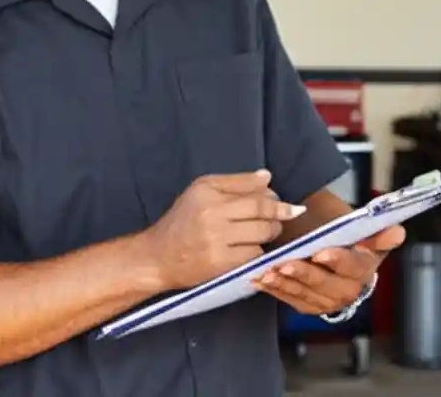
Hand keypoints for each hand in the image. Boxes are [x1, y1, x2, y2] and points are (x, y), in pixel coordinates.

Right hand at [146, 169, 304, 289]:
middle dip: (279, 213)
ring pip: (263, 232)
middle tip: (283, 216)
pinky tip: (251, 249)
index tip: (281, 201)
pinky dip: (258, 252)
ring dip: (271, 233)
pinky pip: (255, 254)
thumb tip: (267, 177)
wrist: (157, 257)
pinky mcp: (221, 263)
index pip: (253, 189)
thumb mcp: (201, 192)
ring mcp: (217, 239)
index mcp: (207, 190)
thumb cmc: (182, 222)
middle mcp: (212, 212)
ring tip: (265, 232)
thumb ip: (235, 183)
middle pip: (262, 209)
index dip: (274, 196)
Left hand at [253, 225, 404, 314]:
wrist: (329, 248)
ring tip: (268, 271)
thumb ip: (375, 230)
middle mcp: (351, 288)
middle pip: (327, 283)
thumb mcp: (356, 224)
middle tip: (286, 263)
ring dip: (285, 282)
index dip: (339, 259)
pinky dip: (275, 289)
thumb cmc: (341, 231)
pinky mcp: (311, 306)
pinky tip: (260, 279)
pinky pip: (291, 299)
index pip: (355, 265)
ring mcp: (330, 300)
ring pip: (306, 293)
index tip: (322, 252)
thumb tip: (398, 231)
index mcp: (366, 265)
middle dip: (305, 274)